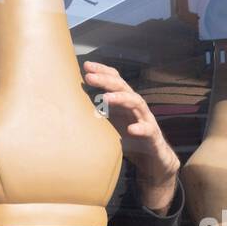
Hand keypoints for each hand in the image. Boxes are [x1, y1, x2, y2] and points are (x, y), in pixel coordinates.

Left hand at [83, 60, 179, 211]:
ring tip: (106, 98)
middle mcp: (136, 107)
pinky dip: (140, 129)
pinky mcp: (153, 136)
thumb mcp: (111, 124)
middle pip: (123, 87)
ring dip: (121, 98)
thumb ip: (99, 113)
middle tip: (90, 77)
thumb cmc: (130, 139)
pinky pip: (148, 130)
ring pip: (136, 102)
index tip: (86, 66)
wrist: (153, 160)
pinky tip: (131, 130)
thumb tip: (73, 105)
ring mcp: (146, 119)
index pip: (115, 81)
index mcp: (125, 102)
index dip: (102, 71)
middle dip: (106, 80)